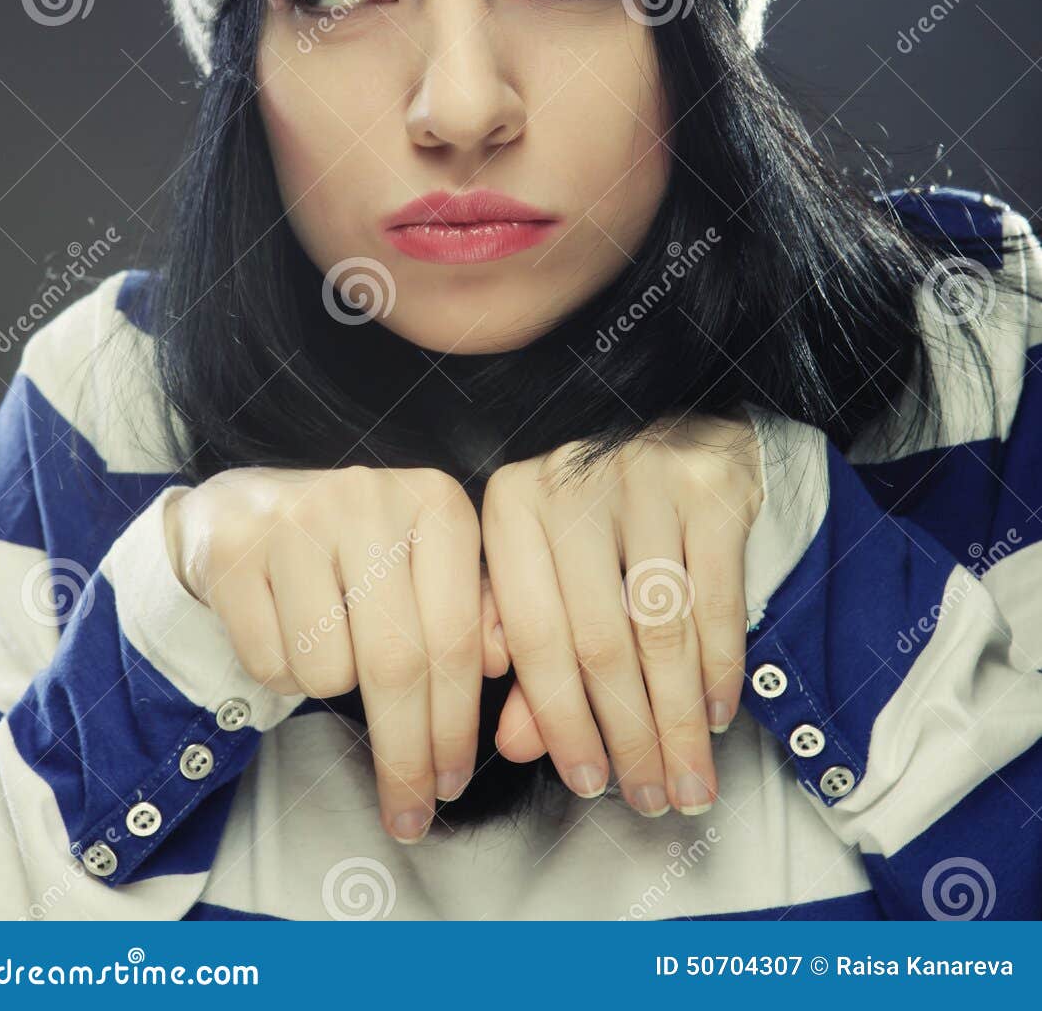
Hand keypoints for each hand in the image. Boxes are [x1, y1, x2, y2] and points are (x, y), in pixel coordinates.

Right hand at [162, 464, 501, 843]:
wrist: (248, 508)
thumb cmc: (358, 552)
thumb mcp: (428, 566)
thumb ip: (476, 613)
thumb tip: (503, 664)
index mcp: (436, 502)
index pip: (458, 637)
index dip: (457, 724)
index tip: (452, 785)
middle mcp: (370, 499)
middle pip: (396, 664)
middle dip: (406, 756)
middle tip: (410, 813)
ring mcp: (297, 521)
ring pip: (330, 671)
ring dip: (332, 691)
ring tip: (329, 645)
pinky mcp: (235, 552)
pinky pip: (271, 664)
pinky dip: (281, 674)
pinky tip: (284, 629)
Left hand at [480, 412, 762, 816]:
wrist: (678, 433)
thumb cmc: (598, 521)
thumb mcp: (546, 571)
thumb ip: (529, 654)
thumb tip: (515, 744)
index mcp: (512, 506)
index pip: (533, 636)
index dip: (560, 723)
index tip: (588, 785)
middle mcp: (571, 484)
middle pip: (600, 642)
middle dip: (630, 737)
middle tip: (653, 799)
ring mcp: (644, 480)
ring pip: (662, 632)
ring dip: (679, 721)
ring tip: (689, 779)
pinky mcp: (709, 488)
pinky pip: (717, 602)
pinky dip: (720, 671)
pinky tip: (718, 716)